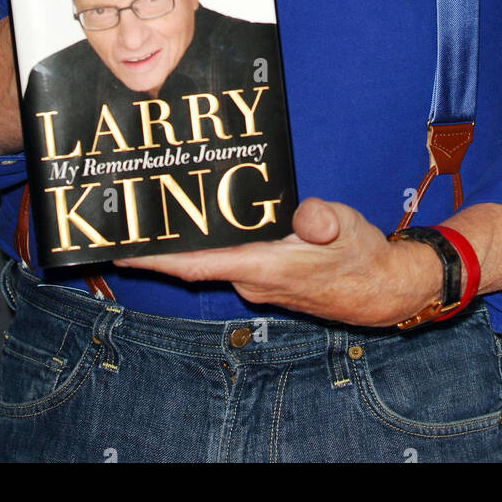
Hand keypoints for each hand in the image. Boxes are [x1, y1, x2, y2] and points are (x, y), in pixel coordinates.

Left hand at [118, 197, 443, 326]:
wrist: (382, 291)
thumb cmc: (360, 256)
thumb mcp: (345, 227)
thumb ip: (323, 220)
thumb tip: (309, 216)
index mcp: (263, 268)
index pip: (196, 264)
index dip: (155, 258)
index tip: (119, 250)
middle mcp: (252, 280)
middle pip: (196, 261)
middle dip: (162, 243)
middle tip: (130, 214)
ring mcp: (258, 283)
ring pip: (213, 259)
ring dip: (188, 242)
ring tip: (159, 211)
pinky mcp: (267, 279)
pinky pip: (231, 260)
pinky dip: (214, 243)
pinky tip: (208, 220)